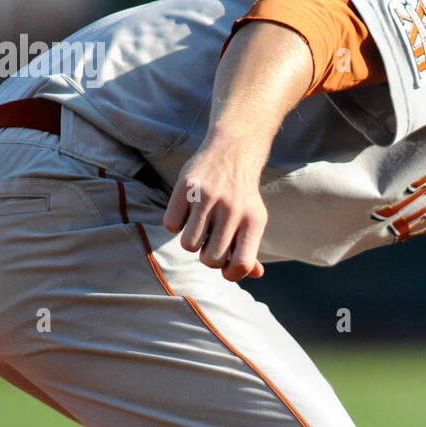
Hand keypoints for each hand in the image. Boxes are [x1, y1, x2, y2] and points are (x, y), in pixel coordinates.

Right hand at [163, 142, 266, 281]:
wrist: (232, 152)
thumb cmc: (242, 196)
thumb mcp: (254, 219)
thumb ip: (251, 248)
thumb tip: (255, 274)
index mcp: (254, 220)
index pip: (242, 263)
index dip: (232, 274)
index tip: (227, 268)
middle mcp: (232, 209)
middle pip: (210, 260)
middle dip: (208, 257)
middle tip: (212, 241)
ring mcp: (208, 197)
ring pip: (188, 245)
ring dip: (192, 241)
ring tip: (201, 226)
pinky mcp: (186, 187)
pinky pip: (171, 225)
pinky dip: (176, 224)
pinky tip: (188, 211)